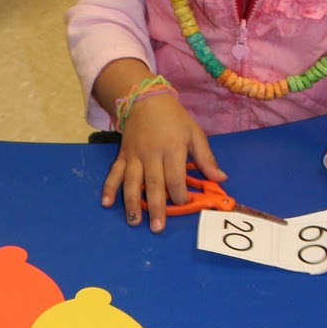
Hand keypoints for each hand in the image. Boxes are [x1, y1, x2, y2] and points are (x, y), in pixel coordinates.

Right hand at [102, 95, 225, 231]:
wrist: (145, 99)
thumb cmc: (174, 119)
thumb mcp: (194, 133)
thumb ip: (206, 158)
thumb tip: (220, 179)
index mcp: (172, 148)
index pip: (176, 177)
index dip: (180, 194)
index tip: (184, 204)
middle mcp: (151, 154)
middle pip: (154, 184)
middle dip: (156, 207)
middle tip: (157, 227)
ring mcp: (134, 156)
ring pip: (132, 182)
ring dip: (132, 203)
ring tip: (134, 222)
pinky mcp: (122, 156)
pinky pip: (115, 173)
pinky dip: (109, 188)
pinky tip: (106, 203)